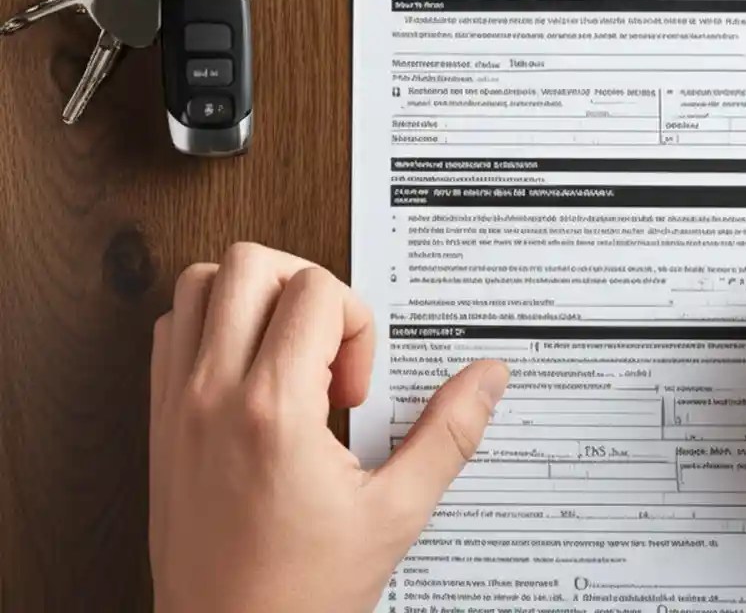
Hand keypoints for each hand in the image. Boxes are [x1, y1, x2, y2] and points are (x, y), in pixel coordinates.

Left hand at [148, 243, 508, 612]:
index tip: (357, 389)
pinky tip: (254, 375)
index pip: (316, 290)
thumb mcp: (395, 513)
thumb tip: (488, 379)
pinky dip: (213, 327)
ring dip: (255, 299)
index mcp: (274, 410)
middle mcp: (214, 394)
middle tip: (329, 348)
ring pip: (202, 283)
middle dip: (307, 287)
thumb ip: (449, 433)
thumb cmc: (299, 592)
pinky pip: (172, 331)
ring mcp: (176, 404)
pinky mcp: (158, 421)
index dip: (357, 325)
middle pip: (251, 263)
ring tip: (291, 353)